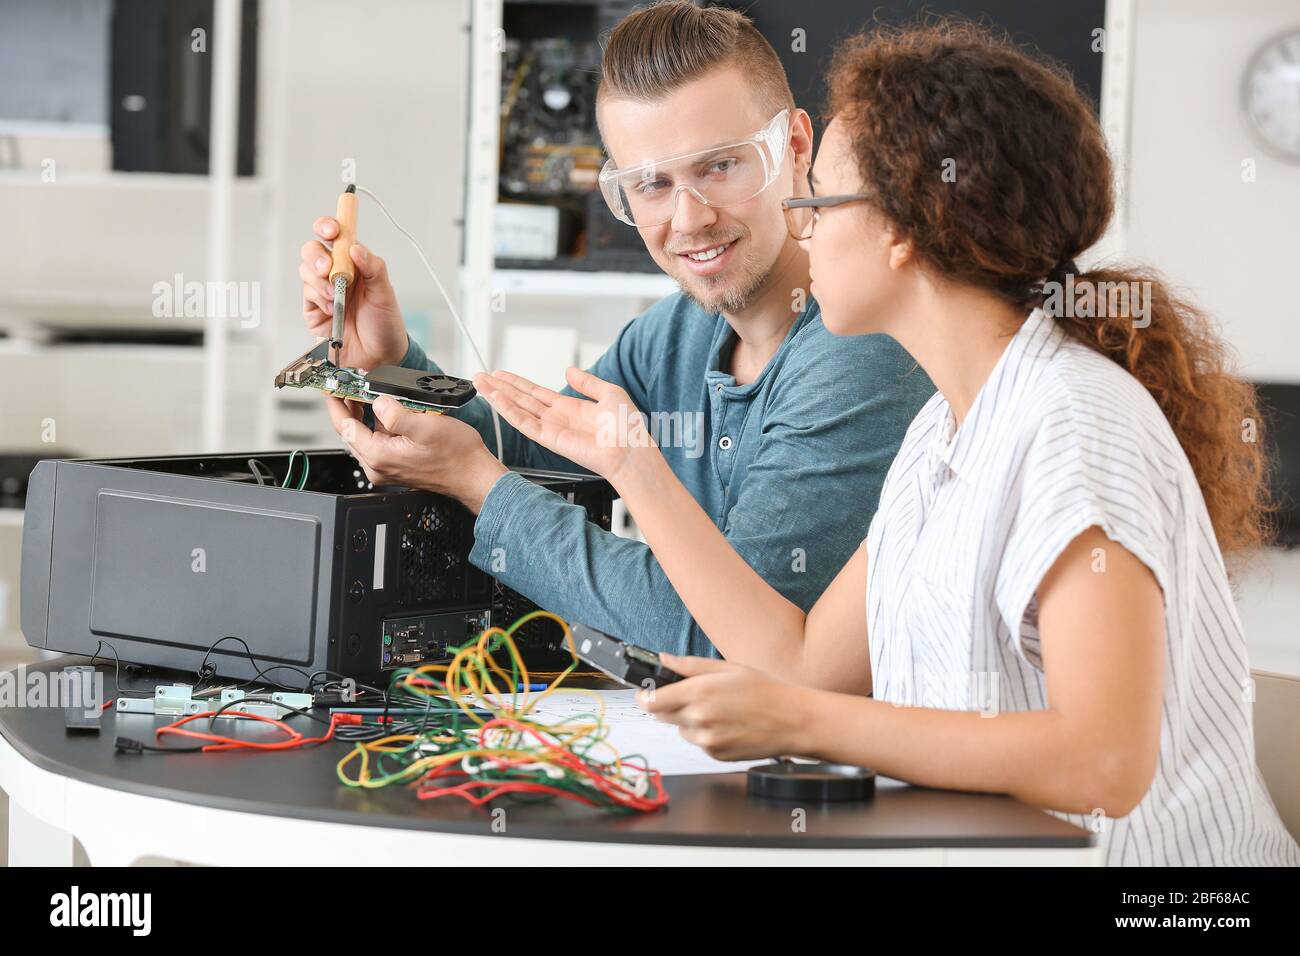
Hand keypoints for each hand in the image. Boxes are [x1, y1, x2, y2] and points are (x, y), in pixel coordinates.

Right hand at [300, 216, 407, 369]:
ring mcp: (323, 290)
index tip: (331, 230)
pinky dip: (318, 298)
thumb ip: (373, 268)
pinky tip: (333, 310)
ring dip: (319, 281)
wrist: (379, 357)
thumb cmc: (385, 324)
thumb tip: (356, 248)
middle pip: (313, 250)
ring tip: (336, 297)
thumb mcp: (385, 293)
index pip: (337, 235)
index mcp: (356, 263)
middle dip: (316, 255)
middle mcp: (337, 273)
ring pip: (306, 270)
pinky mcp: (313, 308)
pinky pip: (307, 294)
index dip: (329, 227)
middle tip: (327, 268)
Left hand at [328, 396, 507, 512]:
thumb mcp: (426, 426)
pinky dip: (381, 426)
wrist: (473, 475)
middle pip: (352, 432)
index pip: (345, 426)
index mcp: (380, 456)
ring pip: (366, 436)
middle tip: (353, 386)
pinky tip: (394, 413)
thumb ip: (396, 414)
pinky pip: (379, 442)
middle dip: (350, 407)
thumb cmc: (457, 456)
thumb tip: (378, 402)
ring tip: (378, 396)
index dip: (336, 404)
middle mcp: (379, 466)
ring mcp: (387, 468)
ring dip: (367, 415)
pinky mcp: (397, 466)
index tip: (332, 388)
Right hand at [474, 367, 655, 484]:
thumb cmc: (627, 427)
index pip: (537, 393)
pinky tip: (495, 398)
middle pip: (521, 399)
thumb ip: (587, 381)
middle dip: (501, 387)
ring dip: (497, 396)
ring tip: (480, 383)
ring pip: (517, 409)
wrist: (631, 450)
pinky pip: (523, 423)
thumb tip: (569, 370)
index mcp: (570, 408)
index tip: (500, 373)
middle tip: (481, 376)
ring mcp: (551, 429)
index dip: (517, 383)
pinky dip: (508, 410)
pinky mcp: (549, 439)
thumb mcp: (609, 393)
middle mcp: (557, 418)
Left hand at [636, 655, 809, 761]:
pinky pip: (699, 742)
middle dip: (669, 705)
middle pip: (662, 716)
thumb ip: (690, 665)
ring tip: (719, 710)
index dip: (643, 697)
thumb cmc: (764, 691)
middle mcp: (698, 719)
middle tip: (692, 696)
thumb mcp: (727, 668)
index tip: (643, 693)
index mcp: (698, 693)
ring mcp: (706, 740)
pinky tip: (728, 724)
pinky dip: (706, 734)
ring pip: (682, 730)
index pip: (651, 702)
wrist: (791, 721)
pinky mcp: (715, 754)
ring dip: (689, 720)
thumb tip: (664, 659)